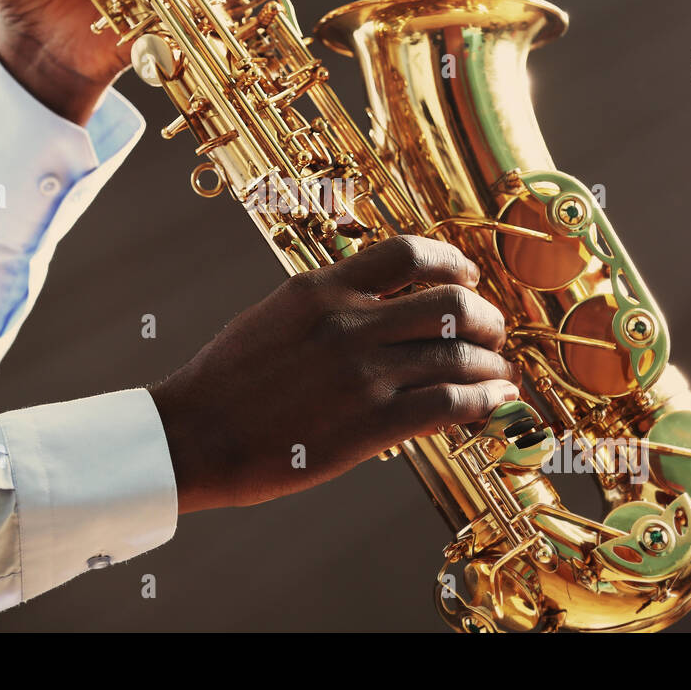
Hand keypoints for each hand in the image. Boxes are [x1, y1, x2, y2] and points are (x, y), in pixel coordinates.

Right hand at [151, 236, 520, 513]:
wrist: (193, 436)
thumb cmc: (226, 383)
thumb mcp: (273, 317)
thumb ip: (327, 305)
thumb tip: (377, 305)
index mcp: (321, 289)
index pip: (407, 253)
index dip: (452, 263)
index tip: (467, 279)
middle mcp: (347, 323)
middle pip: (451, 304)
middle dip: (486, 320)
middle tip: (491, 336)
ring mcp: (361, 374)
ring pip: (459, 357)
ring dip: (491, 368)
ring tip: (497, 378)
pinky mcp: (369, 424)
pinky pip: (449, 404)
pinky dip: (483, 403)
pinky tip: (492, 407)